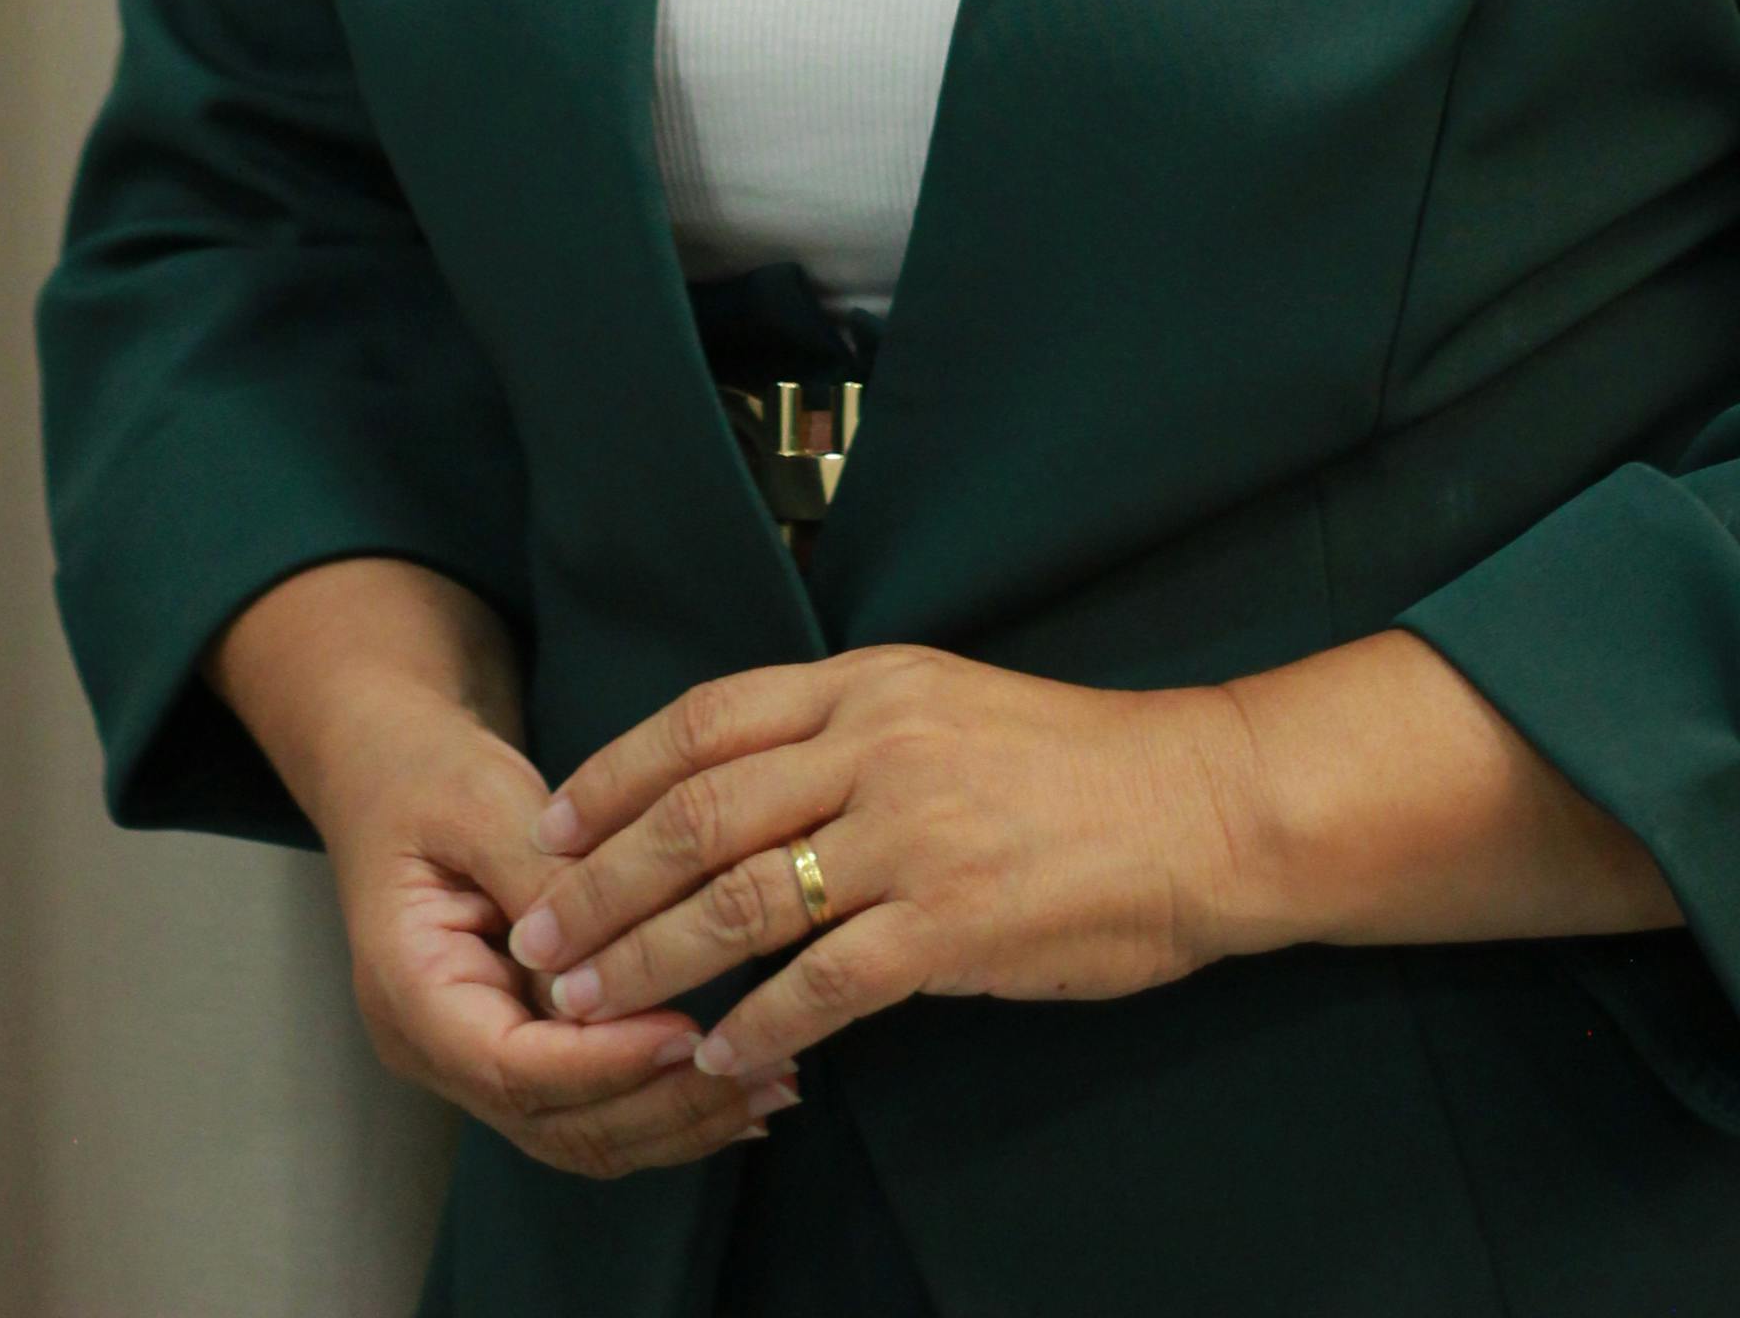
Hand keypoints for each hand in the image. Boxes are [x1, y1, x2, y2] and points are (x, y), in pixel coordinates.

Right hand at [321, 688, 802, 1180]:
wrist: (393, 772)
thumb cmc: (430, 777)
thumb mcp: (479, 803)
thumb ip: (540, 875)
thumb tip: (611, 943)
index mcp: (412, 994)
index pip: (514, 1068)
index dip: (606, 1063)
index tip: (693, 1034)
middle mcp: (438, 1051)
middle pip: (556, 1122)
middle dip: (663, 1107)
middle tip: (764, 1077)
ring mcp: (477, 1061)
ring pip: (582, 1133)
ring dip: (677, 1119)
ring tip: (771, 1088)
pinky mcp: (521, 1048)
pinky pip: (592, 1104)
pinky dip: (661, 1102)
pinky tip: (733, 1086)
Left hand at [504, 625, 1681, 1085]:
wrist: (1203, 807)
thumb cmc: (1079, 765)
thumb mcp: (950, 703)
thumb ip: (851, 731)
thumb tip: (747, 783)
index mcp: (871, 683)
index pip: (705, 718)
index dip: (615, 772)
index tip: (550, 822)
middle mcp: (877, 744)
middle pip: (696, 813)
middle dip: (601, 882)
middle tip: (537, 938)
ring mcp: (912, 833)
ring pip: (738, 900)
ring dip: (649, 960)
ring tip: (589, 1006)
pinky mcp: (953, 921)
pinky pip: (824, 982)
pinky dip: (759, 1024)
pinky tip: (720, 1056)